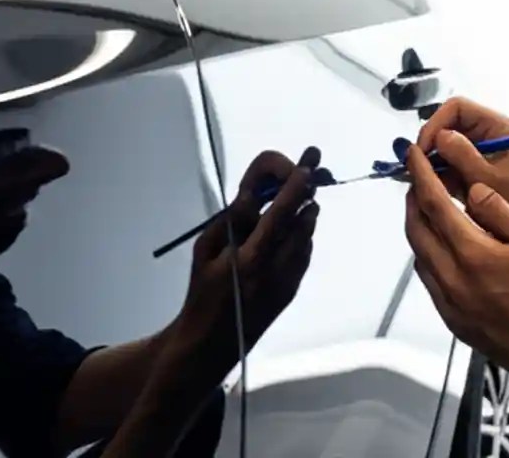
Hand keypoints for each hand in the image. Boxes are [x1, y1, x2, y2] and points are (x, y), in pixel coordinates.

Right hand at [174, 148, 320, 370]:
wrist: (210, 344)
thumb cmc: (201, 294)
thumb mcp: (203, 252)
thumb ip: (231, 222)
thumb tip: (255, 195)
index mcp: (251, 257)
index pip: (281, 213)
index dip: (296, 186)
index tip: (308, 165)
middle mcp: (276, 269)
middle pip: (302, 221)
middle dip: (306, 194)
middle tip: (307, 172)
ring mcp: (289, 281)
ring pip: (307, 236)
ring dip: (305, 213)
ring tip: (301, 196)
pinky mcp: (293, 290)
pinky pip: (304, 253)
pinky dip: (302, 235)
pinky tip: (293, 228)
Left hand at [403, 143, 508, 386]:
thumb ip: (500, 212)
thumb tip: (473, 190)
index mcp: (473, 255)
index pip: (433, 204)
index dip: (420, 175)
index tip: (413, 156)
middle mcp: (453, 282)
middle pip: (417, 231)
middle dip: (414, 200)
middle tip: (418, 179)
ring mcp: (452, 306)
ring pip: (420, 258)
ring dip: (419, 229)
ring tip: (430, 210)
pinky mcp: (457, 324)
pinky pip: (431, 283)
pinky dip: (429, 258)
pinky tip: (444, 251)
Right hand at [415, 97, 508, 230]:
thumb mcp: (489, 179)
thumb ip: (465, 156)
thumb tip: (440, 136)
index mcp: (497, 126)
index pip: (458, 107)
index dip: (436, 123)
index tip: (423, 147)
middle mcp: (486, 131)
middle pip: (446, 123)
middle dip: (430, 142)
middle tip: (417, 165)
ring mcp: (476, 147)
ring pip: (442, 143)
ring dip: (431, 159)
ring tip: (422, 178)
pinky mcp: (468, 163)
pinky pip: (444, 160)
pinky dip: (435, 171)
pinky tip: (431, 186)